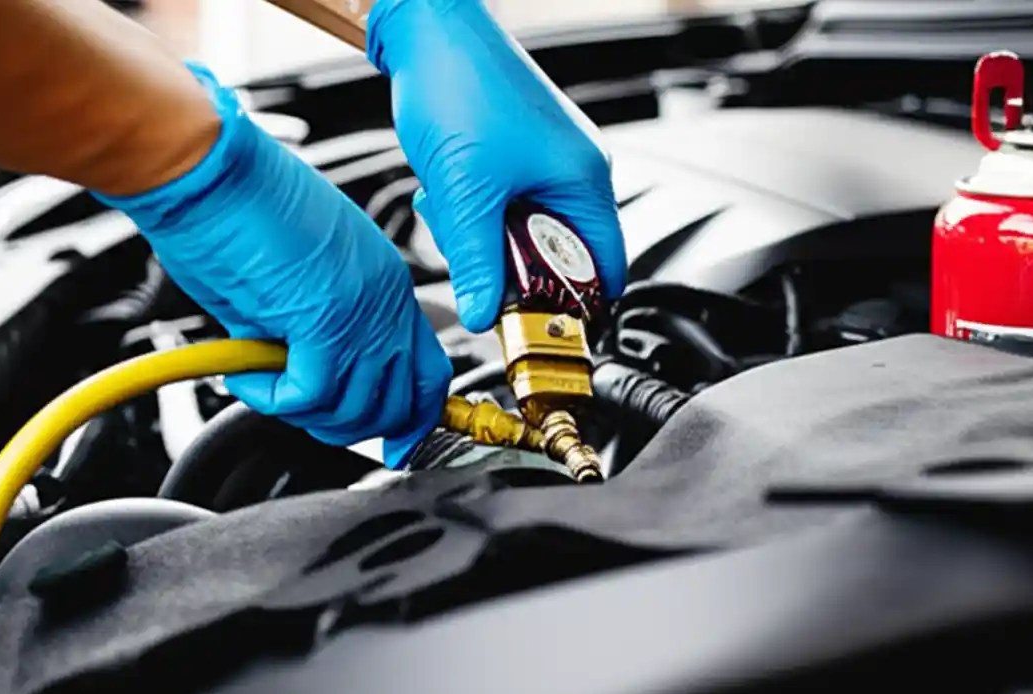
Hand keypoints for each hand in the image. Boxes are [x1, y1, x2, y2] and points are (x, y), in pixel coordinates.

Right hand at [94, 64, 450, 465]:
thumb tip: (298, 372)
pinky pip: (308, 396)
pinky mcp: (324, 322)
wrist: (210, 168)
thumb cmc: (238, 204)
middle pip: (399, 402)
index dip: (410, 417)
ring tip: (263, 383)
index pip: (427, 371)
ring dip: (303, 413)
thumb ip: (311, 329)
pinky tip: (244, 372)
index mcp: (385, 282)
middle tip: (301, 415)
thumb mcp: (297, 276)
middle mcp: (385, 299)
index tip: (393, 441)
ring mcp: (361, 312)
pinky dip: (270, 398)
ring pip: (355, 409)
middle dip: (352, 428)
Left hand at [367, 0, 627, 332]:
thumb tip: (482, 315)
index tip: (539, 325)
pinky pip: (507, 206)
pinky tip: (449, 193)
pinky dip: (476, 211)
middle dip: (512, 265)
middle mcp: (577, 171)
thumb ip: (476, 261)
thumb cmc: (458, 85)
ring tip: (453, 210)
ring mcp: (549, 161)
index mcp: (584, 181)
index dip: (577, 306)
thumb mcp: (465, 191)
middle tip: (475, 259)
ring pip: (525, 233)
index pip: (606, 269)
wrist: (426, 26)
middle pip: (560, 256)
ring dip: (485, 236)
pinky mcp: (520, 154)